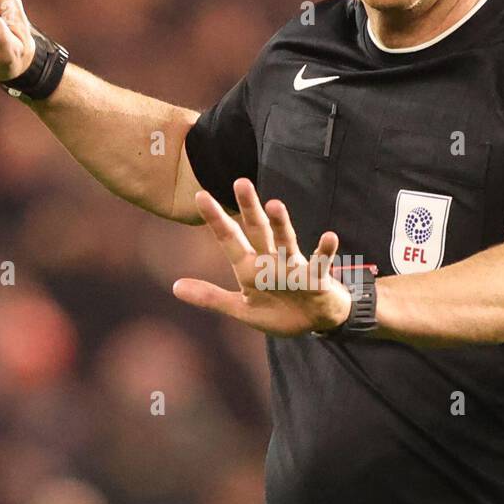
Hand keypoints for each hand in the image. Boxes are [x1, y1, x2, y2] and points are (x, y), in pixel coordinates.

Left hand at [172, 179, 351, 336]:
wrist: (314, 321)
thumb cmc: (278, 311)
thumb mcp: (242, 309)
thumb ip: (211, 297)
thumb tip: (175, 287)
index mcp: (250, 268)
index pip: (229, 240)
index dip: (216, 220)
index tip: (200, 196)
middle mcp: (270, 261)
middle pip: (258, 231)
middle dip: (249, 209)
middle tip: (240, 182)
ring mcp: (294, 267)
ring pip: (286, 242)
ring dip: (281, 225)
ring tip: (275, 205)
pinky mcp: (317, 278)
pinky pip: (321, 263)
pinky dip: (325, 251)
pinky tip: (329, 236)